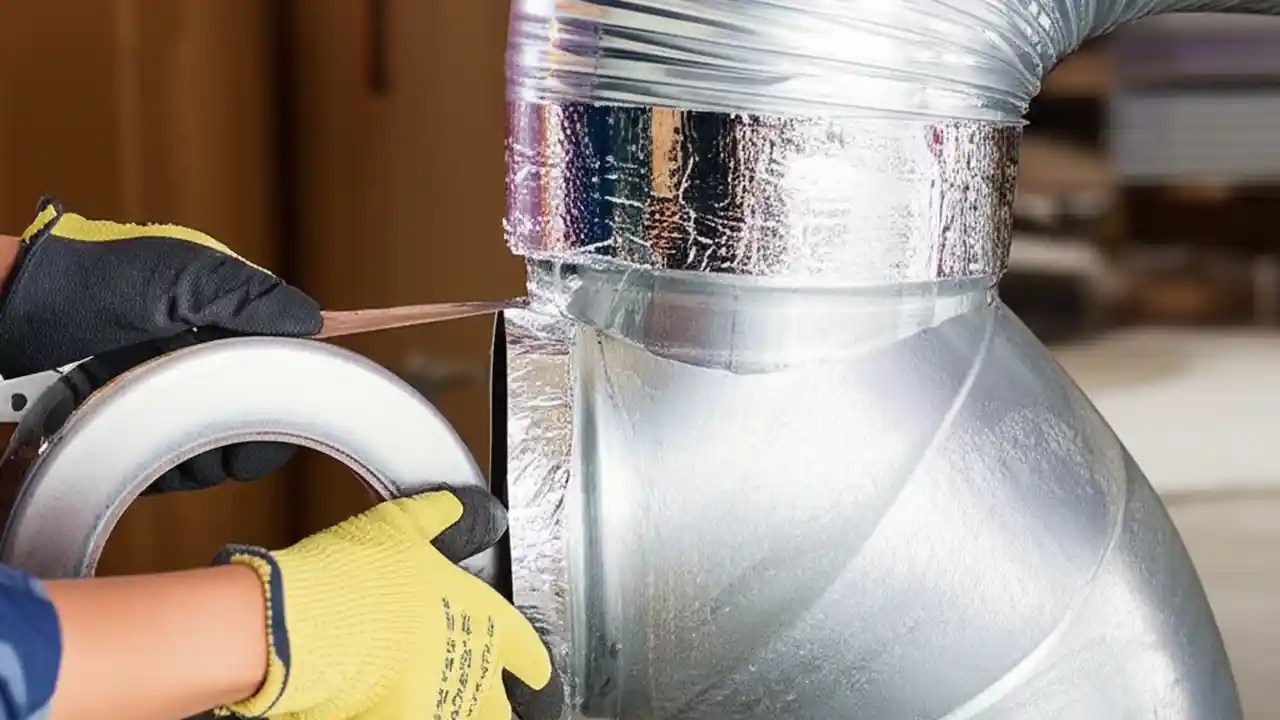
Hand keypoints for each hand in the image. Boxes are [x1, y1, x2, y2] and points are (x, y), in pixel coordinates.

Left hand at [0, 197, 321, 491]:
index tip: (269, 415)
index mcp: (221, 316)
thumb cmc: (80, 282)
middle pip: (252, 418)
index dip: (283, 396)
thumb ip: (245, 296)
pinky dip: (161, 465)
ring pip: (213, 449)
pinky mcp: (131, 422)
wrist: (3, 312)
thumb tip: (312, 320)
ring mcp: (165, 391)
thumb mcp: (173, 278)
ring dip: (197, 454)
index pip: (283, 366)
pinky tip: (141, 449)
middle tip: (209, 433)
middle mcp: (199, 356)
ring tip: (162, 434)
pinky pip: (169, 463)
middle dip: (235, 433)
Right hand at [215, 486, 563, 719]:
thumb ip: (445, 518)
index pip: (532, 657)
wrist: (308, 624)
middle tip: (486, 704)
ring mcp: (441, 708)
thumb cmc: (359, 576)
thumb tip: (473, 510)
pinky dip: (405, 714)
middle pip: (505, 710)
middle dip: (497, 707)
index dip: (534, 671)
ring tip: (435, 703)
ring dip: (454, 713)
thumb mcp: (405, 526)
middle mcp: (473, 672)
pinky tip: (383, 707)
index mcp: (487, 621)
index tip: (537, 682)